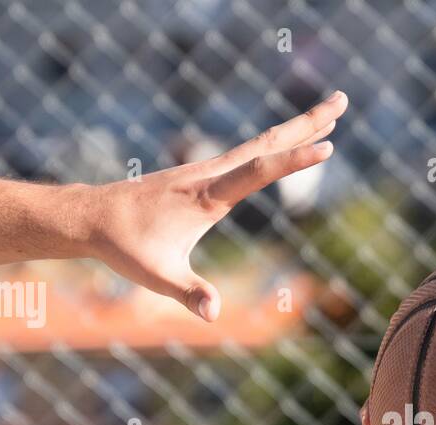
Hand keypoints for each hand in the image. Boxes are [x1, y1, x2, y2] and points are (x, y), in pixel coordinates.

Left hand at [83, 91, 347, 320]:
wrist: (92, 217)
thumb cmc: (125, 247)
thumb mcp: (157, 277)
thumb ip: (189, 294)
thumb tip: (213, 314)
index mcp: (207, 195)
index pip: (259, 171)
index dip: (295, 161)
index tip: (329, 147)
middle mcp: (211, 174)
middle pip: (268, 141)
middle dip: (308, 122)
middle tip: (344, 100)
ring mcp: (208, 170)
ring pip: (261, 142)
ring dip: (297, 126)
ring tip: (331, 113)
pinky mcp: (204, 173)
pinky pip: (249, 151)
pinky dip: (276, 142)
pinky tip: (287, 141)